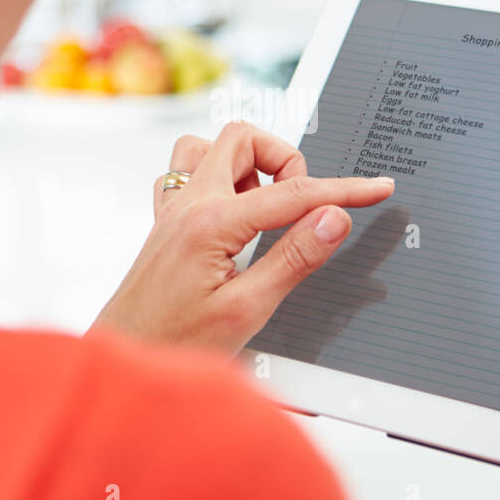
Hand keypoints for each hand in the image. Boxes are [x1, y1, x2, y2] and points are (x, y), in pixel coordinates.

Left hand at [89, 122, 394, 353]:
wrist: (124, 360)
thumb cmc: (175, 345)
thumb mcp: (248, 309)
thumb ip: (294, 258)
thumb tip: (333, 219)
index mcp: (211, 223)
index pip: (293, 193)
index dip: (344, 190)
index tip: (376, 188)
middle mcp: (188, 206)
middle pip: (243, 139)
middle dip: (285, 160)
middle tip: (305, 205)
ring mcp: (173, 211)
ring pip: (210, 147)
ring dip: (246, 165)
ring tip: (267, 208)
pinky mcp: (166, 224)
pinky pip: (187, 173)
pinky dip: (218, 179)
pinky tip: (234, 214)